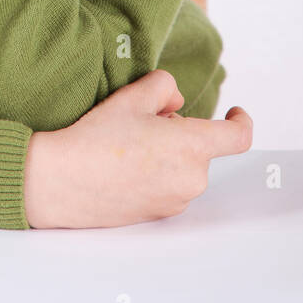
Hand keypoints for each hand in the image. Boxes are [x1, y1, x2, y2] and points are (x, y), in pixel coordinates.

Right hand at [23, 70, 253, 228]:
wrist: (62, 182)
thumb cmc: (97, 138)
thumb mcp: (133, 96)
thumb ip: (166, 87)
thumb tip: (178, 104)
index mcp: (192, 147)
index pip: (239, 137)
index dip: (241, 120)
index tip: (233, 111)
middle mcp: (192, 179)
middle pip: (200, 146)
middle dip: (179, 129)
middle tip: (141, 122)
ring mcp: (176, 201)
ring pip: (184, 165)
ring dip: (168, 151)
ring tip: (127, 146)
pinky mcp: (159, 215)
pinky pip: (170, 185)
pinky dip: (157, 171)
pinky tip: (123, 166)